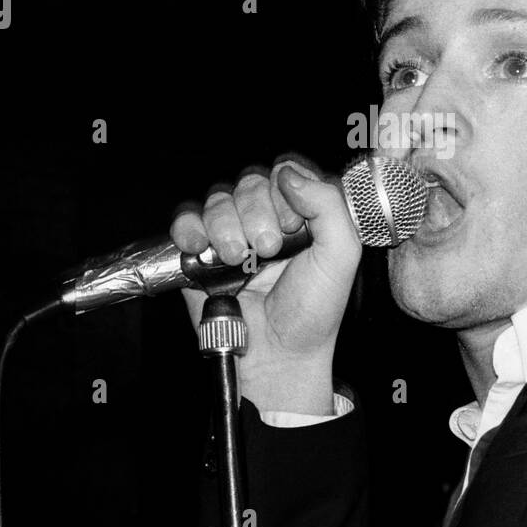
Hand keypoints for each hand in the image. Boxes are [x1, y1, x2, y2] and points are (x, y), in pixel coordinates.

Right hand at [170, 157, 361, 414]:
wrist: (276, 356)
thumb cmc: (312, 311)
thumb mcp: (341, 257)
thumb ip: (330, 206)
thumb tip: (289, 174)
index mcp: (303, 212)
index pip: (288, 170)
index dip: (287, 189)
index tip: (294, 224)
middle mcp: (267, 216)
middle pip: (251, 180)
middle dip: (256, 212)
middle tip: (267, 249)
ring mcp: (232, 232)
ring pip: (218, 197)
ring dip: (225, 224)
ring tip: (237, 259)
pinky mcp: (200, 252)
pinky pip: (185, 219)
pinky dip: (189, 227)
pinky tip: (200, 247)